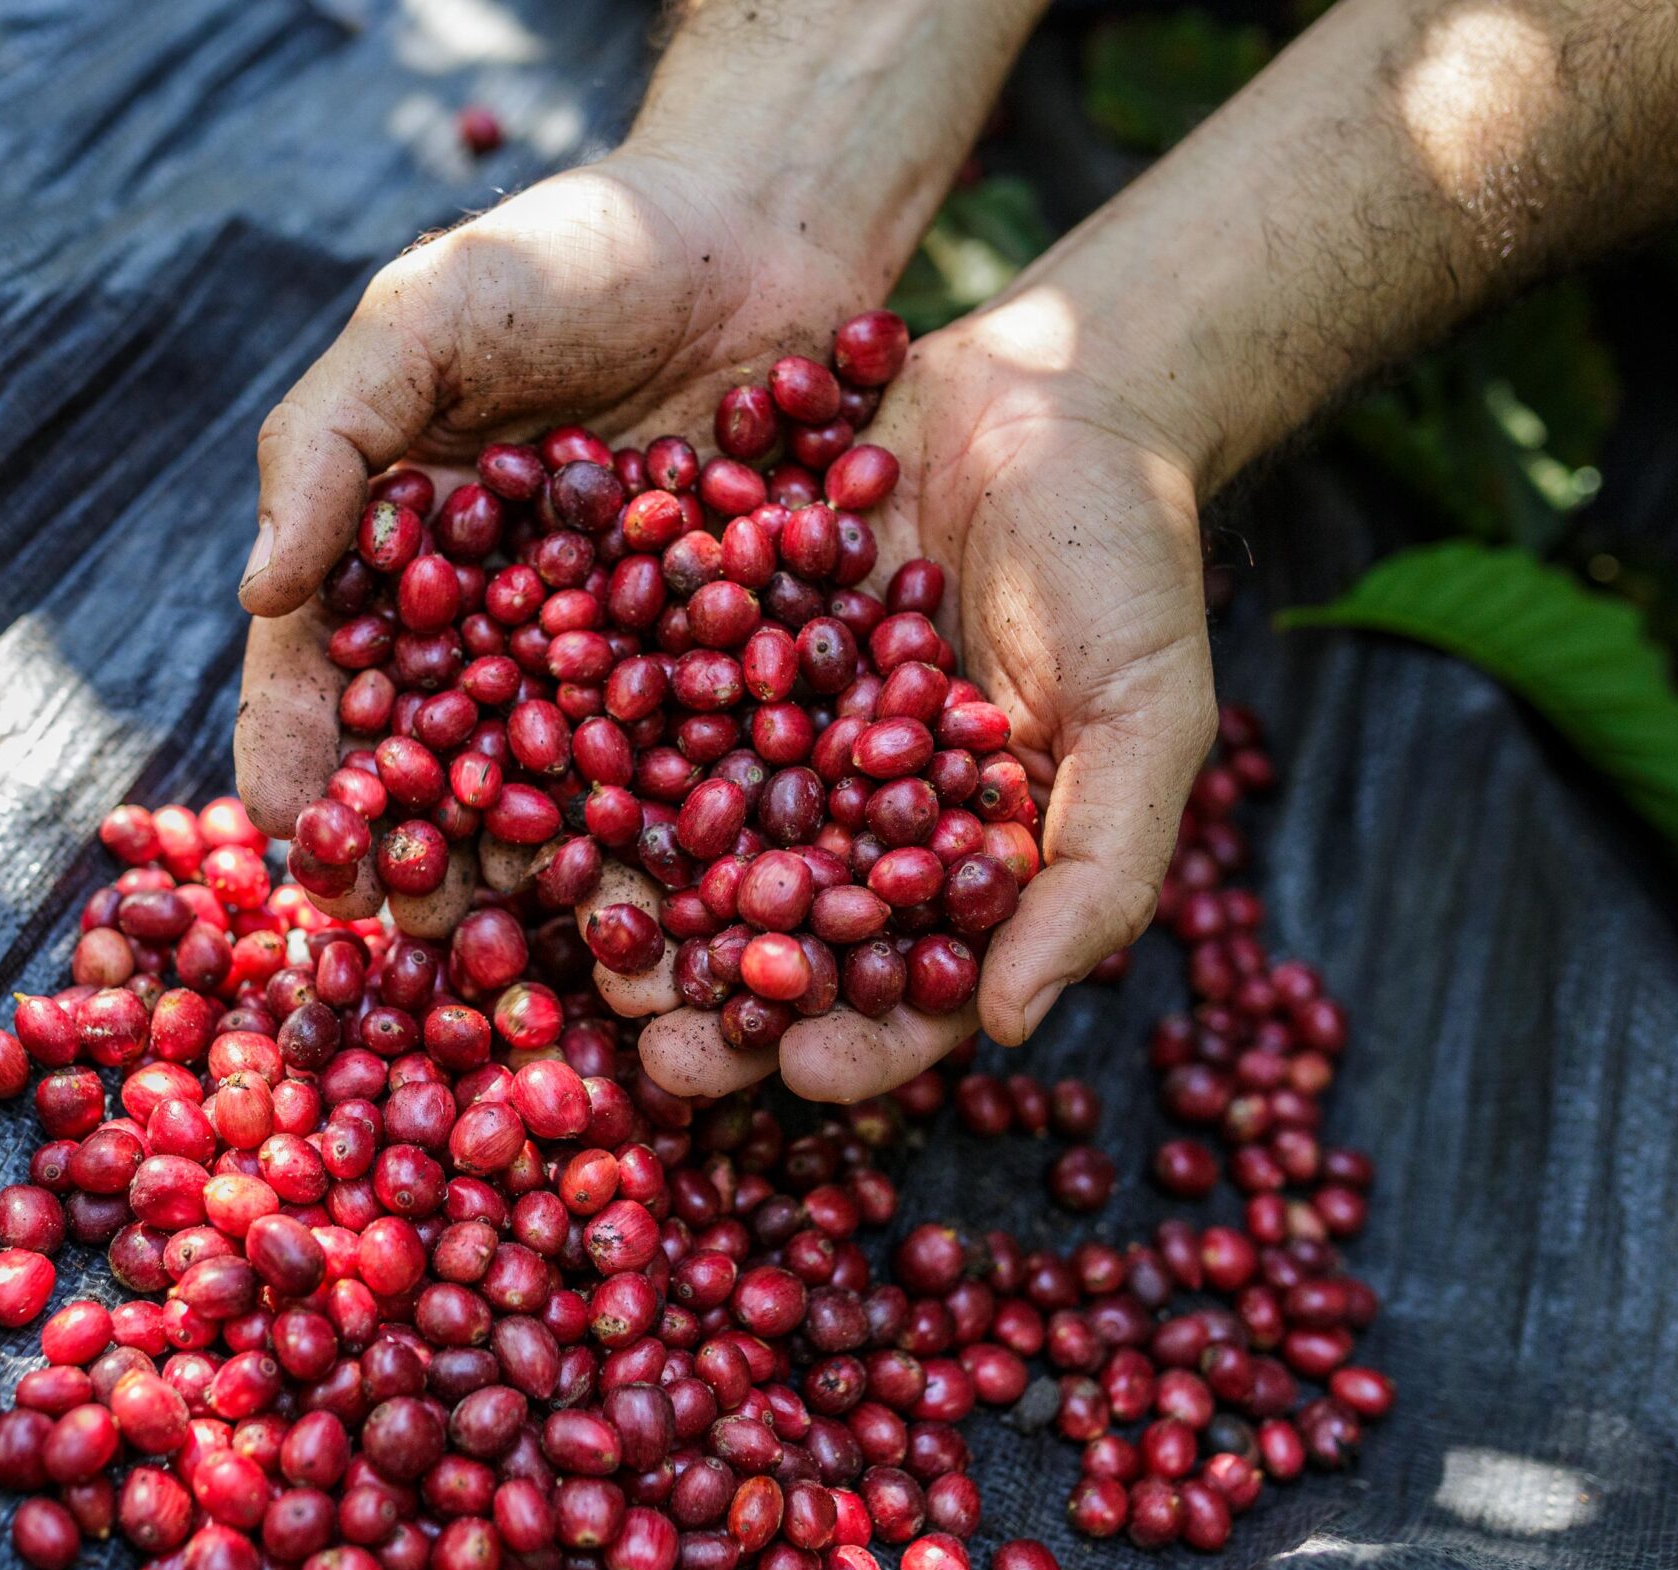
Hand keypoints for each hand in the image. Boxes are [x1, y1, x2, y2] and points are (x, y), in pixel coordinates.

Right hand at [234, 147, 897, 931]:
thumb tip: (254, 589)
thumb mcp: (430, 318)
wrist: (766, 227)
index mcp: (398, 571)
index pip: (324, 687)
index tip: (296, 845)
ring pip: (570, 798)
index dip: (304, 769)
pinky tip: (697, 899)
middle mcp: (498, 642)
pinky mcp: (737, 676)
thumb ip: (332, 440)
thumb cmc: (568, 256)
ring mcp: (617, 670)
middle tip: (419, 938)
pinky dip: (696, 833)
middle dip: (426, 861)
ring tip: (553, 953)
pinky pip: (708, 766)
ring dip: (556, 882)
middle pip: (443, 775)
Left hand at [632, 304, 1217, 1101]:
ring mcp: (758, 732)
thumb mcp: (1144, 721)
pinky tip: (534, 767)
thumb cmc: (1128, 564)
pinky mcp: (699, 638)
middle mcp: (834, 819)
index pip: (893, 993)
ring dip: (624, 890)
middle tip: (646, 1036)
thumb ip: (1091, 874)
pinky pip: (632, 698)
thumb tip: (1007, 1025)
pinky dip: (584, 738)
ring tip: (573, 925)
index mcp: (940, 867)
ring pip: (678, 837)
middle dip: (705, 997)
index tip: (803, 1073)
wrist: (1054, 388)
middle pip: (763, 939)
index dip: (852, 1043)